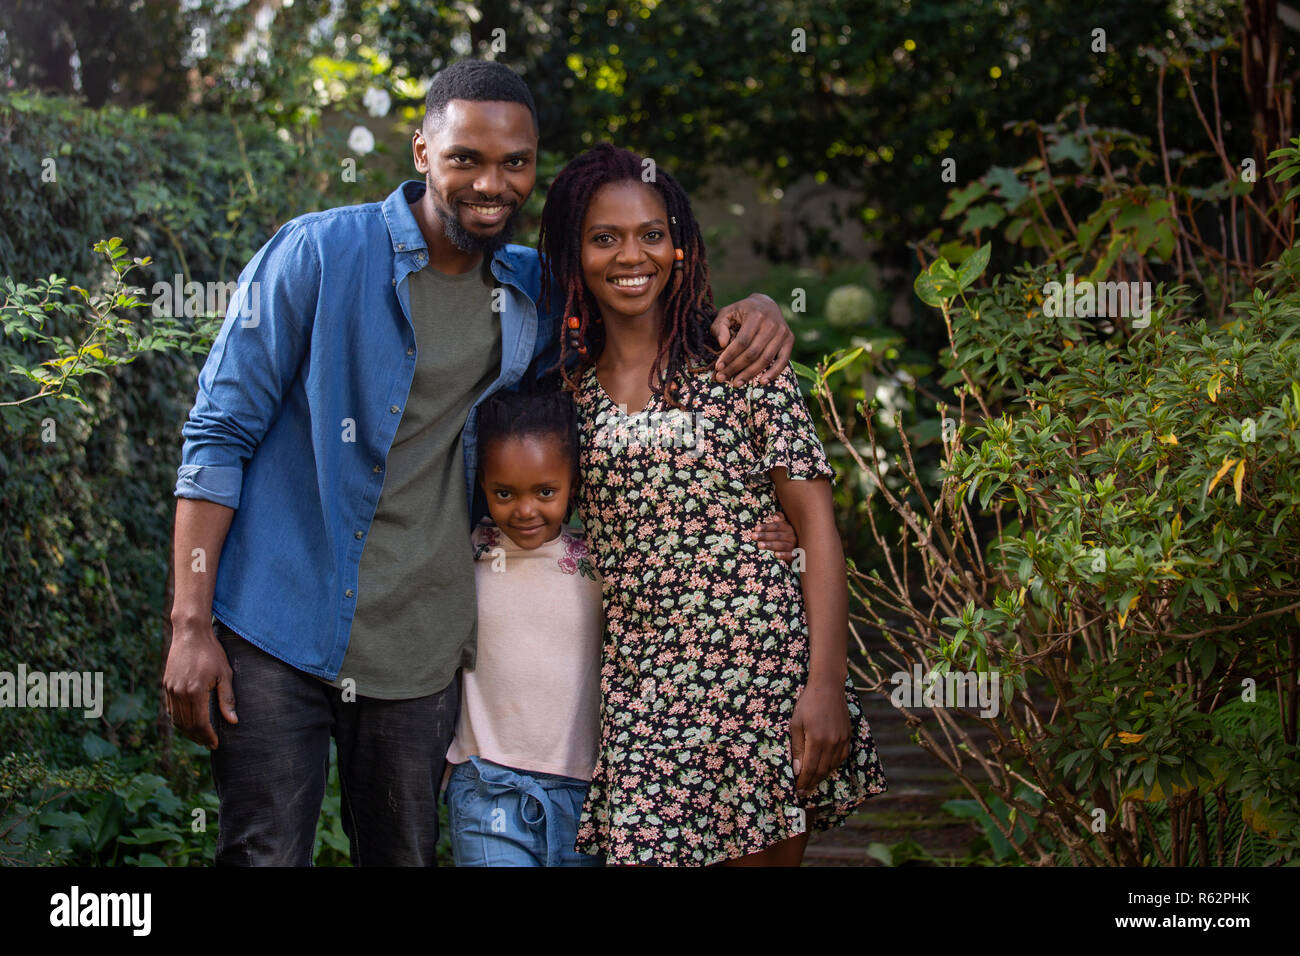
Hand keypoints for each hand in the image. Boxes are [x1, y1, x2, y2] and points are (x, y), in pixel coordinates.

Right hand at [163, 619, 236, 749]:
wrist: (190, 633)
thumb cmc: (211, 652)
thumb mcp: (225, 674)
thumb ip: (227, 699)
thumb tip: (233, 721)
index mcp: (194, 692)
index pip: (199, 724)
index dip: (207, 736)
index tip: (215, 744)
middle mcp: (179, 693)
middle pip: (186, 725)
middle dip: (198, 737)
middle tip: (209, 744)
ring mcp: (170, 689)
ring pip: (176, 720)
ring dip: (188, 731)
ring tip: (200, 737)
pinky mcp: (166, 685)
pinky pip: (171, 710)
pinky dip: (179, 720)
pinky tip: (189, 722)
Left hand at [710, 293, 792, 384]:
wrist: (766, 304)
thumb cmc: (742, 312)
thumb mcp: (727, 313)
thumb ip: (720, 327)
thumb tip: (722, 344)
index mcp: (756, 315)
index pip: (742, 341)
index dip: (729, 356)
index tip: (718, 367)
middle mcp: (772, 323)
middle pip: (753, 352)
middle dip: (736, 367)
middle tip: (723, 378)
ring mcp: (783, 332)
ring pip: (765, 359)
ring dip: (750, 374)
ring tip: (736, 383)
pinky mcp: (790, 340)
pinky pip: (783, 361)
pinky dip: (773, 373)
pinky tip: (761, 382)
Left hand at [752, 512, 797, 562]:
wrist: (802, 551)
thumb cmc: (789, 538)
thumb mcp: (786, 528)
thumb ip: (781, 521)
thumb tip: (775, 516)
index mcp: (788, 528)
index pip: (776, 526)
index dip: (766, 527)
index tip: (756, 528)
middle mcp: (791, 536)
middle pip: (777, 535)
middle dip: (765, 535)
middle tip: (753, 536)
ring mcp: (794, 546)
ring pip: (781, 545)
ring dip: (770, 545)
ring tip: (759, 545)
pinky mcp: (795, 556)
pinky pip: (790, 555)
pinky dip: (784, 555)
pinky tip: (776, 555)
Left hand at [789, 679, 850, 796]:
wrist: (828, 688)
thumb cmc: (807, 704)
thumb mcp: (796, 724)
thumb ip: (797, 748)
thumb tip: (797, 770)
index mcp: (817, 740)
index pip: (810, 768)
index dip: (804, 782)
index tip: (798, 791)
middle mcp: (832, 743)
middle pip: (822, 770)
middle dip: (812, 783)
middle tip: (804, 793)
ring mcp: (842, 740)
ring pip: (832, 766)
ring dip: (822, 777)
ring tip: (812, 783)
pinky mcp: (848, 736)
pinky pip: (841, 758)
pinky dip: (833, 766)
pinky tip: (826, 769)